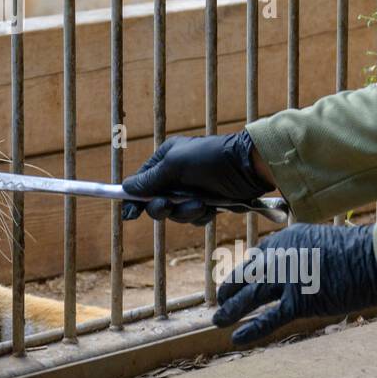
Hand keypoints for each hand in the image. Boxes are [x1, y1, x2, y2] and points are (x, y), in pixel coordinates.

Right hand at [121, 131, 272, 224]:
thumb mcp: (176, 164)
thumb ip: (150, 178)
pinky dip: (201, 216)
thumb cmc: (212, 158)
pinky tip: (211, 207)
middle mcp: (177, 175)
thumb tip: (126, 187)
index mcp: (166, 159)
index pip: (141, 181)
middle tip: (168, 206)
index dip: (134, 198)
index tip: (130, 215)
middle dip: (163, 207)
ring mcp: (193, 190)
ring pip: (176, 214)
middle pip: (156, 202)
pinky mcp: (209, 203)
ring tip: (201, 203)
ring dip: (186, 212)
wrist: (250, 167)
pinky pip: (195, 218)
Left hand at [212, 222, 376, 345]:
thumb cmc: (360, 253)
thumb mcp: (323, 244)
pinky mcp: (299, 302)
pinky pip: (270, 318)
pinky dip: (252, 328)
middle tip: (221, 299)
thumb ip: (305, 254)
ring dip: (232, 309)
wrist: (374, 259)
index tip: (239, 279)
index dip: (247, 270)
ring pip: (252, 296)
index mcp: (286, 240)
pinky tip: (237, 338)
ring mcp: (288, 280)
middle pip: (249, 274)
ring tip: (217, 320)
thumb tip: (300, 268)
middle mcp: (281, 258)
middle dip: (232, 288)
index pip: (258, 255)